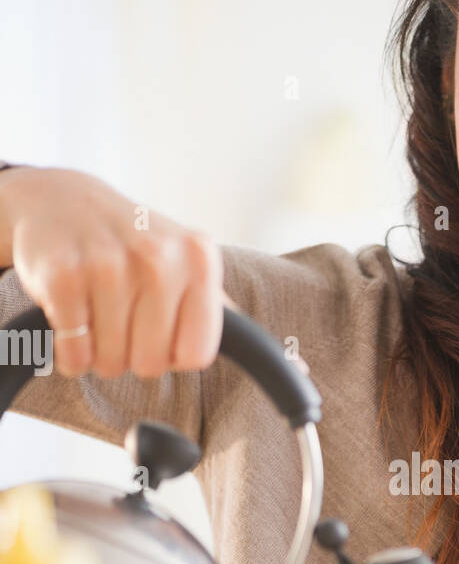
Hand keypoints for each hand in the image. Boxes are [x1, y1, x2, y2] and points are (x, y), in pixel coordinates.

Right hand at [0, 166, 228, 377]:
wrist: (59, 199)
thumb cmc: (131, 243)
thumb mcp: (187, 264)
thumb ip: (226, 312)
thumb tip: (293, 361)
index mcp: (198, 258)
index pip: (195, 355)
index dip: (172, 352)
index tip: (158, 326)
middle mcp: (158, 256)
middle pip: (151, 364)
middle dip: (131, 355)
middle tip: (119, 317)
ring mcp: (108, 263)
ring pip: (110, 362)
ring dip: (97, 353)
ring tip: (94, 312)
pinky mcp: (62, 275)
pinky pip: (74, 354)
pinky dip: (69, 352)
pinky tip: (70, 318)